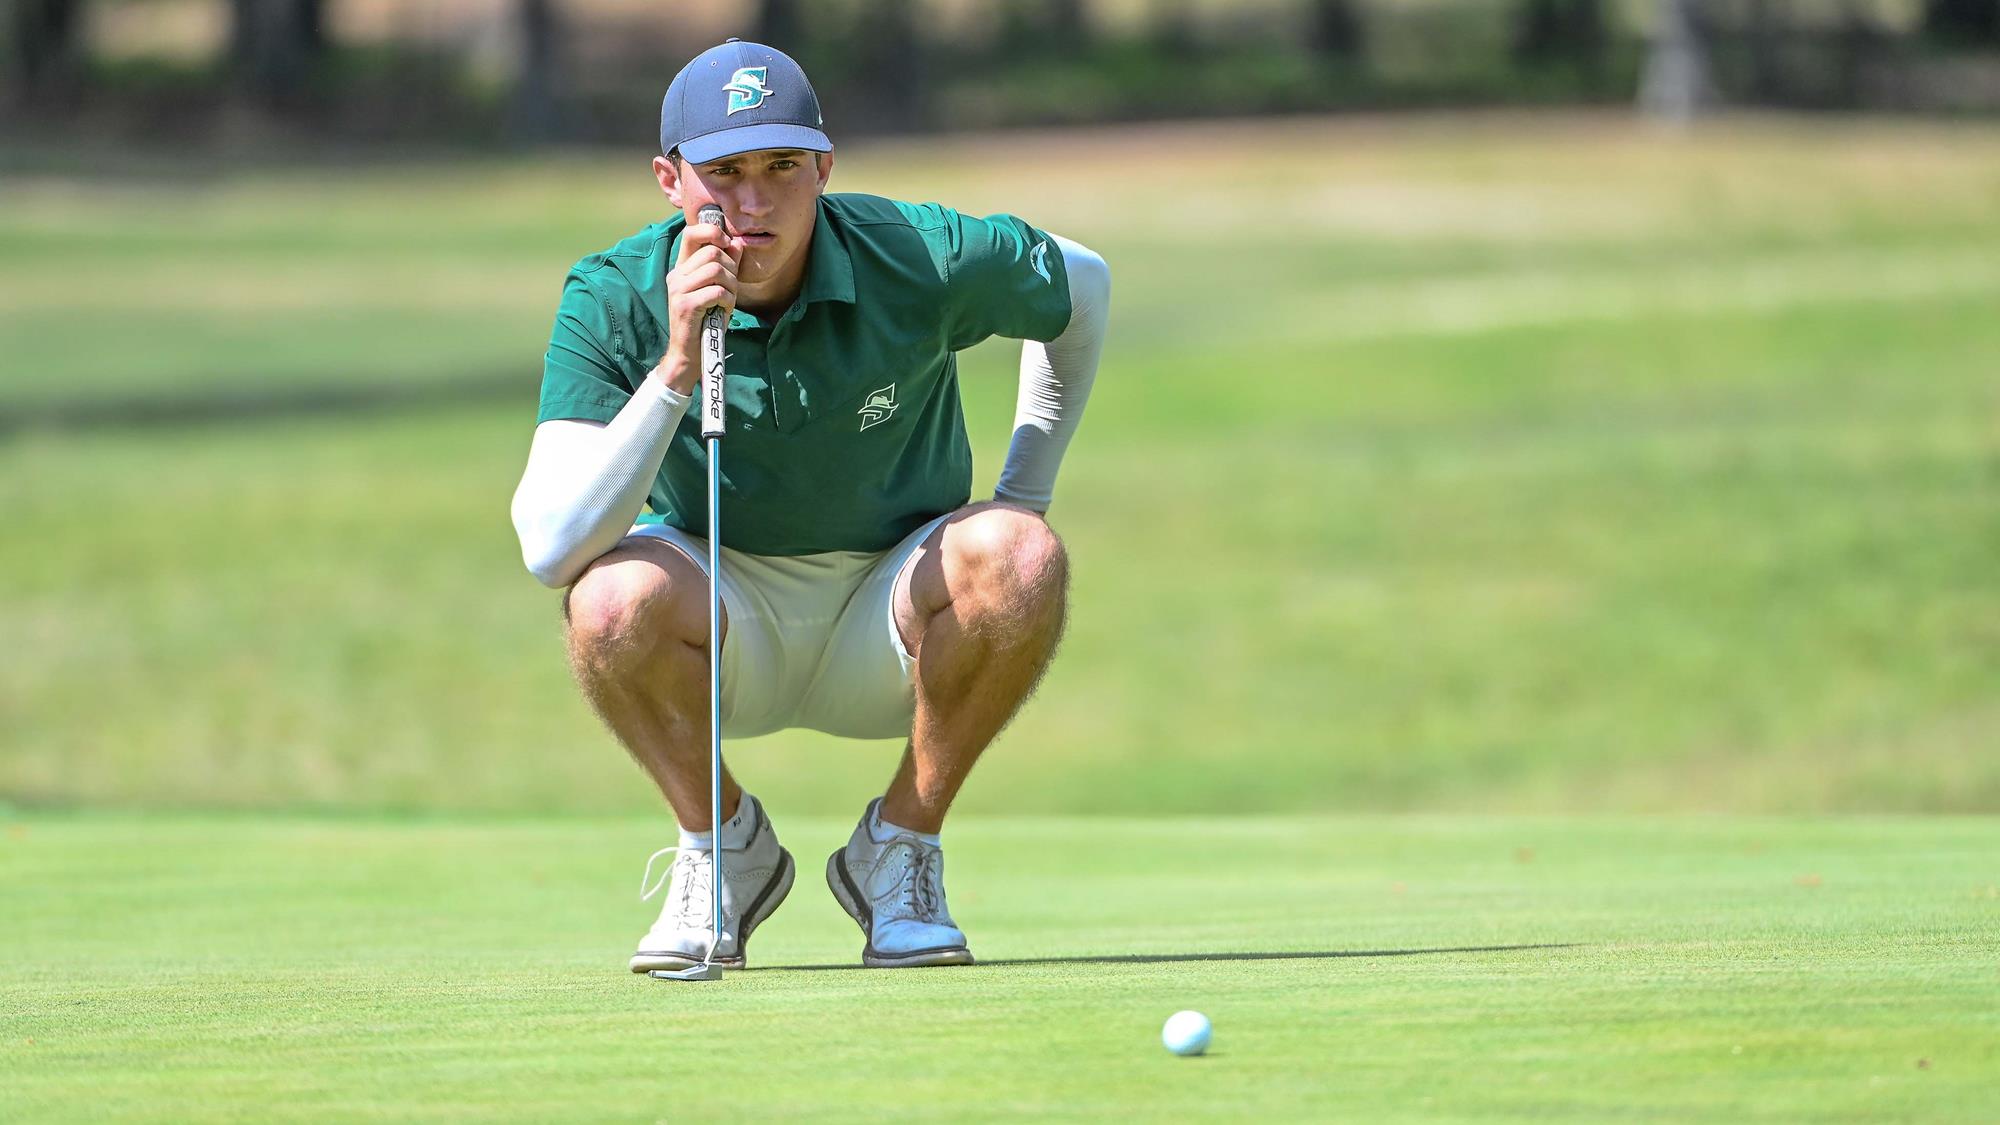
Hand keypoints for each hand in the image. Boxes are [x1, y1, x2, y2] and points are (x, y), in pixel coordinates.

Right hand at [654, 218, 742, 395]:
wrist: (690, 353)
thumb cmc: (706, 321)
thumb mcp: (718, 290)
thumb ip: (726, 266)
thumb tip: (737, 242)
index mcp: (682, 268)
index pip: (691, 233)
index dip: (713, 232)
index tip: (727, 245)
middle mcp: (676, 275)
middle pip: (712, 252)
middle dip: (731, 268)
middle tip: (731, 287)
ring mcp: (678, 289)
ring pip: (715, 270)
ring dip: (731, 286)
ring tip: (728, 300)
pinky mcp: (685, 305)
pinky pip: (716, 291)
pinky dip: (727, 300)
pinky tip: (724, 310)